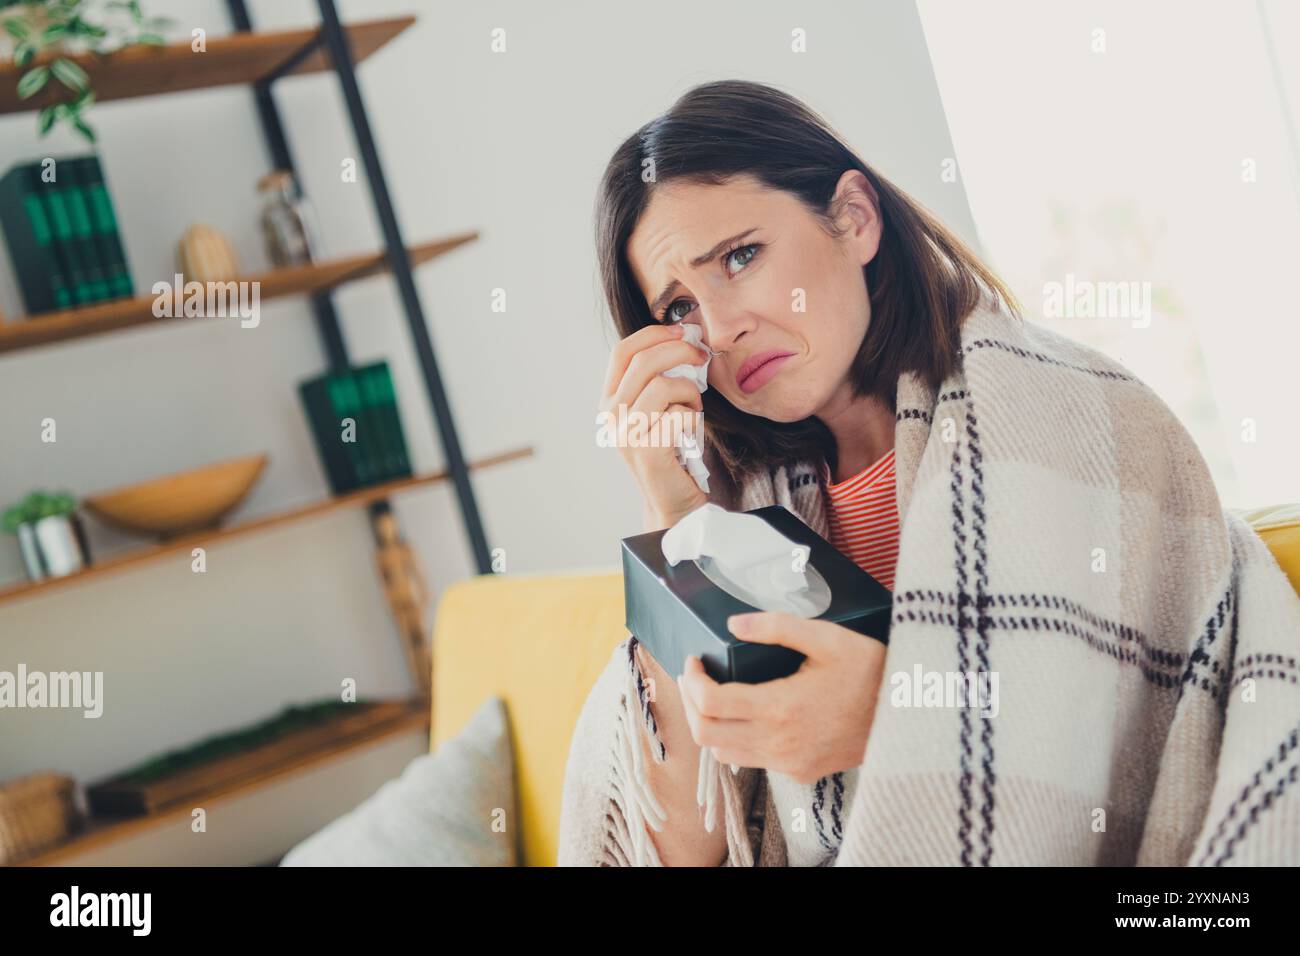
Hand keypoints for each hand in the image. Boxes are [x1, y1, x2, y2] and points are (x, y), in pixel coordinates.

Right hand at [598, 323, 709, 529]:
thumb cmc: (673, 451)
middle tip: (702, 355)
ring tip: (695, 407)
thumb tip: (685, 338)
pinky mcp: (647, 451)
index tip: (682, 330)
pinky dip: (693, 418)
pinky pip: (678, 414)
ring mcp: (626, 435)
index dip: (653, 334)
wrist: (674, 502)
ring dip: (689, 391)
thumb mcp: (660, 409)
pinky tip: (691, 432)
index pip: (622, 352)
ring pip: (663, 385)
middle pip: (643, 361)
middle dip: (679, 350)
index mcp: (610, 401)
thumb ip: (659, 378)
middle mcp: (611, 417)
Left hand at [676, 611, 886, 783]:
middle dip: (690, 703)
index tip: (694, 661)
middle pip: (705, 733)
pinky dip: (734, 739)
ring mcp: (787, 762)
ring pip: (722, 753)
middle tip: (696, 678)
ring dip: (708, 724)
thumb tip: (734, 624)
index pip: (709, 703)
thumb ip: (777, 627)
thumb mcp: (827, 638)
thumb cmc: (870, 672)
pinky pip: (751, 760)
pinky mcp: (798, 772)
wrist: (908, 715)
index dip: (691, 680)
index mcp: (780, 708)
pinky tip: (745, 715)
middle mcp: (778, 742)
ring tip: (714, 694)